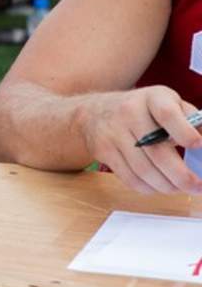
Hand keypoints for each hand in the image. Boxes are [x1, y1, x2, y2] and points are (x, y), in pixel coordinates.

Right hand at [80, 86, 201, 194]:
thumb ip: (191, 119)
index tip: (197, 145)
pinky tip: (160, 186)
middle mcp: (129, 113)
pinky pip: (129, 178)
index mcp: (152, 98)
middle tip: (197, 187)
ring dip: (167, 186)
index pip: (167, 114)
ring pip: (143, 170)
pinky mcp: (103, 151)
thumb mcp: (168, 102)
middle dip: (181, 175)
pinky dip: (149, 188)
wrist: (95, 111)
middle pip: (156, 151)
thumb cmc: (144, 110)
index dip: (184, 132)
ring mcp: (113, 133)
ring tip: (180, 189)